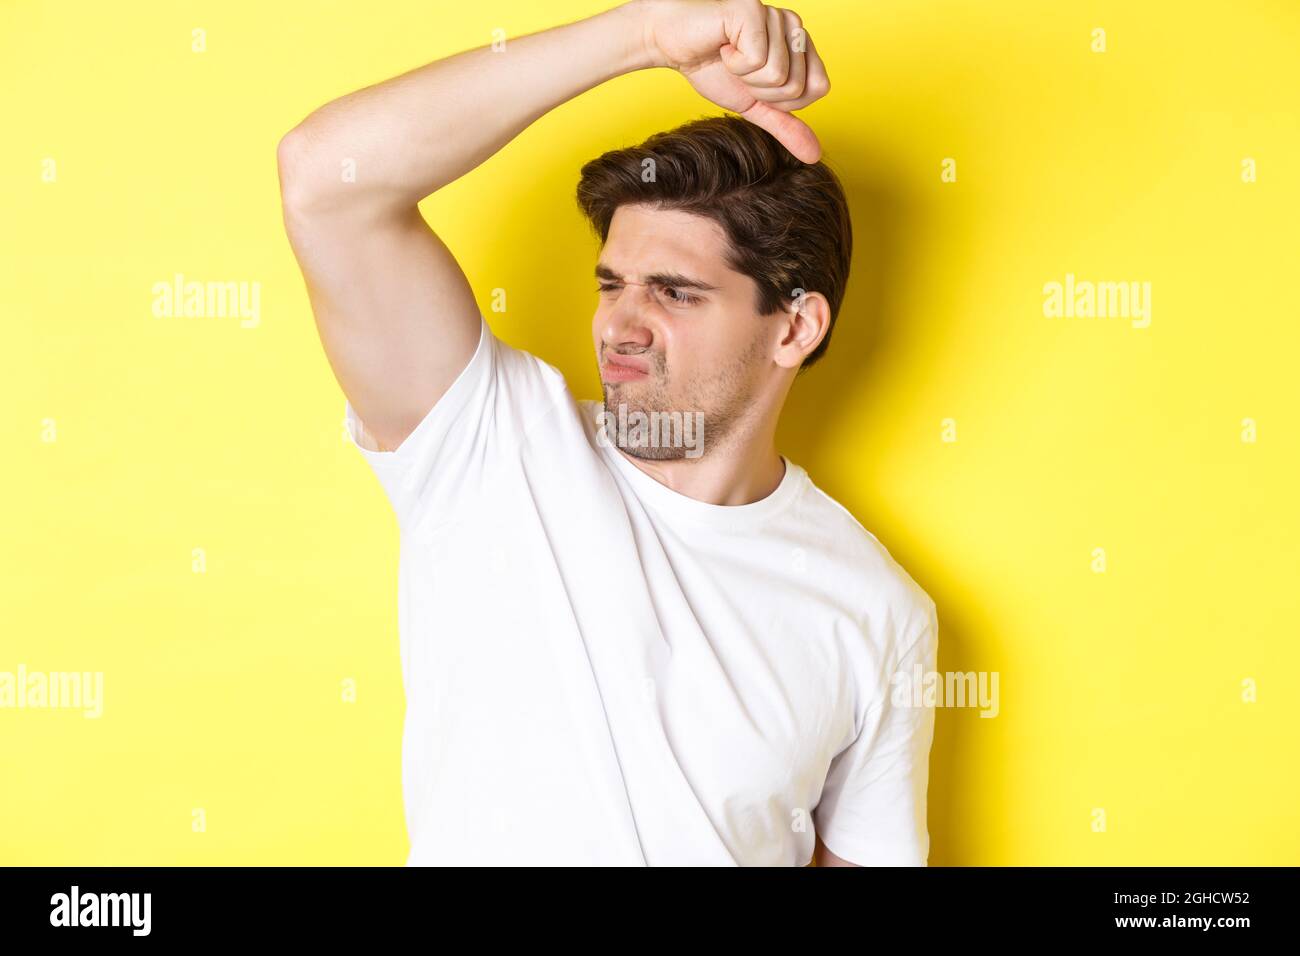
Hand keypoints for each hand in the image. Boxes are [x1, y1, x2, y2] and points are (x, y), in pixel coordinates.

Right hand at [634, 0, 829, 162]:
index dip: (782, 99)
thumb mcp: (753, 105)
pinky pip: (756, 61)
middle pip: (797, 86)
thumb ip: (784, 125)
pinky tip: (723, 45)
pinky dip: (733, 64)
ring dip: (744, 77)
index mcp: (801, 44)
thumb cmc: (712, 67)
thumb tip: (814, 155)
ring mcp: (776, 16)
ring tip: (729, 55)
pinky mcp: (754, 11)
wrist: (673, 45)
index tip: (755, 81)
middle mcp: (794, 24)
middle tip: (738, 69)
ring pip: (778, 76)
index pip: (818, 88)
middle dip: (760, 91)